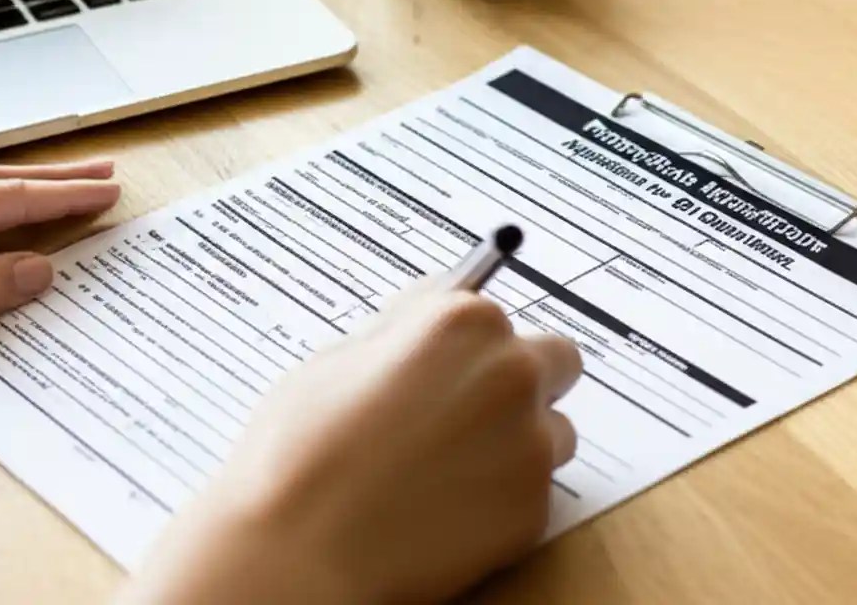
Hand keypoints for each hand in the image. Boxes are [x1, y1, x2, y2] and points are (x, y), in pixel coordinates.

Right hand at [120, 285, 581, 603]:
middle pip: (557, 362)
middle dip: (522, 381)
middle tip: (466, 413)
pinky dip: (502, 498)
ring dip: (518, 442)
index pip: (498, 315)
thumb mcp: (338, 359)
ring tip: (446, 470)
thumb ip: (404, 328)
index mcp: (462, 324)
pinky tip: (442, 509)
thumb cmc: (300, 453)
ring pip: (554, 431)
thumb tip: (433, 306)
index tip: (453, 365)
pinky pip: (534, 492)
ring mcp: (531, 445)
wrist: (299, 551)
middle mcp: (511, 374)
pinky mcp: (533, 510)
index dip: (471, 346)